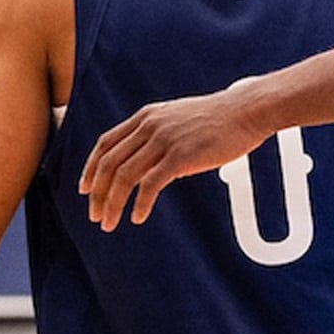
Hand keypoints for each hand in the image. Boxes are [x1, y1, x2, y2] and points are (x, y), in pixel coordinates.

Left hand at [79, 83, 270, 230]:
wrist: (248, 111)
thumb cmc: (221, 118)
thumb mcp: (180, 118)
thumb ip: (159, 134)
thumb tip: (151, 163)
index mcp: (146, 117)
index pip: (105, 143)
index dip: (90, 168)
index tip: (85, 189)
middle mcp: (150, 126)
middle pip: (109, 164)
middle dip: (97, 193)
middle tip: (95, 215)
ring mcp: (164, 140)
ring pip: (124, 177)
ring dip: (112, 203)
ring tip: (110, 222)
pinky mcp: (181, 156)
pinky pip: (150, 185)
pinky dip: (140, 204)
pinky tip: (138, 216)